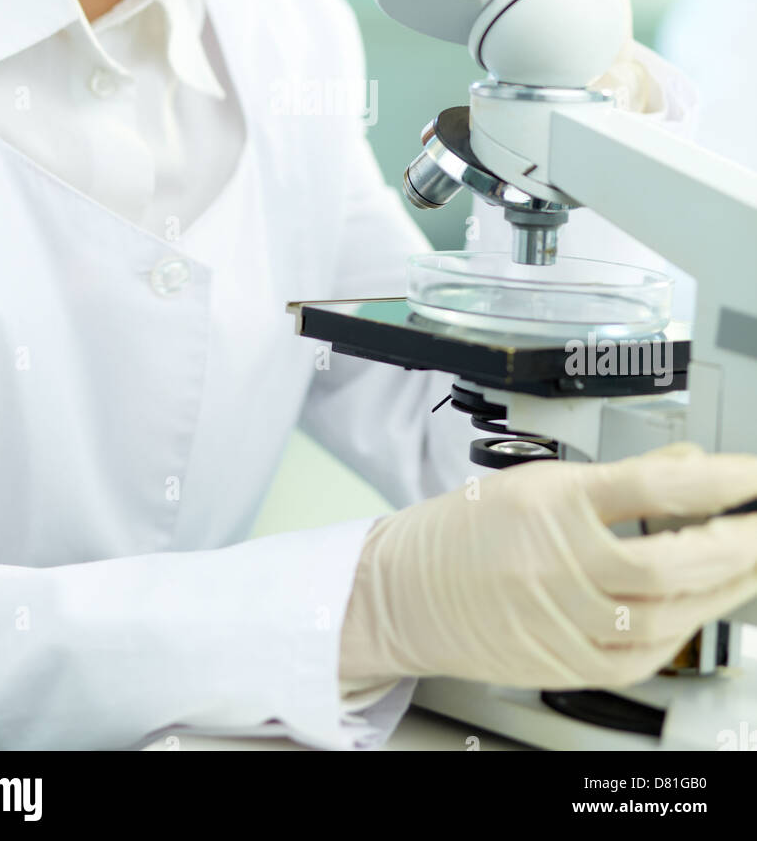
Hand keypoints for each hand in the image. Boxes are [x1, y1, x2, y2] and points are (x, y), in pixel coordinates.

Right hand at [340, 444, 756, 692]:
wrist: (405, 590)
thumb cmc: (467, 528)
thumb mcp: (541, 477)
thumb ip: (624, 475)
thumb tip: (693, 464)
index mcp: (549, 502)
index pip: (652, 486)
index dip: (719, 480)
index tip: (754, 475)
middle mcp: (554, 563)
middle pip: (666, 564)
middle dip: (734, 546)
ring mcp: (558, 620)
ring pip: (664, 616)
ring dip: (720, 590)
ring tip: (745, 564)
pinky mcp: (562, 663)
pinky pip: (640, 657)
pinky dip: (680, 632)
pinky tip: (697, 609)